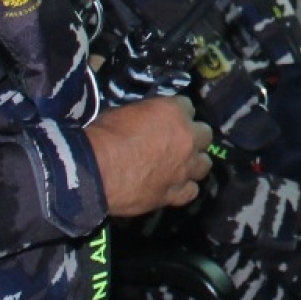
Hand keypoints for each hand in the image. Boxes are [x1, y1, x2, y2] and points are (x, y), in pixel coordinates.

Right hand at [85, 95, 211, 217]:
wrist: (95, 170)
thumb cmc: (104, 135)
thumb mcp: (125, 111)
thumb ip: (146, 116)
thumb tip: (147, 123)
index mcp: (174, 112)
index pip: (187, 106)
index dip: (176, 114)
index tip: (166, 120)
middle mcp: (187, 138)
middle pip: (204, 134)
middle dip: (192, 137)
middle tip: (176, 142)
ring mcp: (185, 168)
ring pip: (204, 164)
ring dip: (193, 162)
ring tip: (179, 166)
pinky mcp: (175, 193)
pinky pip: (191, 191)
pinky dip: (184, 188)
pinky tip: (173, 187)